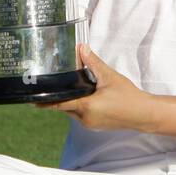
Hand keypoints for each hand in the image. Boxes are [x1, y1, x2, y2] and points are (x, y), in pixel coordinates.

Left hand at [35, 44, 156, 132]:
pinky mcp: (96, 126)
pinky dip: (81, 106)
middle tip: (55, 84)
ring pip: (74, 111)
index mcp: (86, 106)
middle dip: (61, 96)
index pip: (58, 104)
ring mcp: (90, 124)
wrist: (144, 114)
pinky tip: (88, 96)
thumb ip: (93, 62)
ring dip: (72, 101)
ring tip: (75, 87)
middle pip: (65, 106)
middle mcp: (85, 118)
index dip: (44, 102)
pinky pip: (82, 115)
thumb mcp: (109, 76)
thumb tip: (81, 48)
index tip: (32, 101)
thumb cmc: (128, 96)